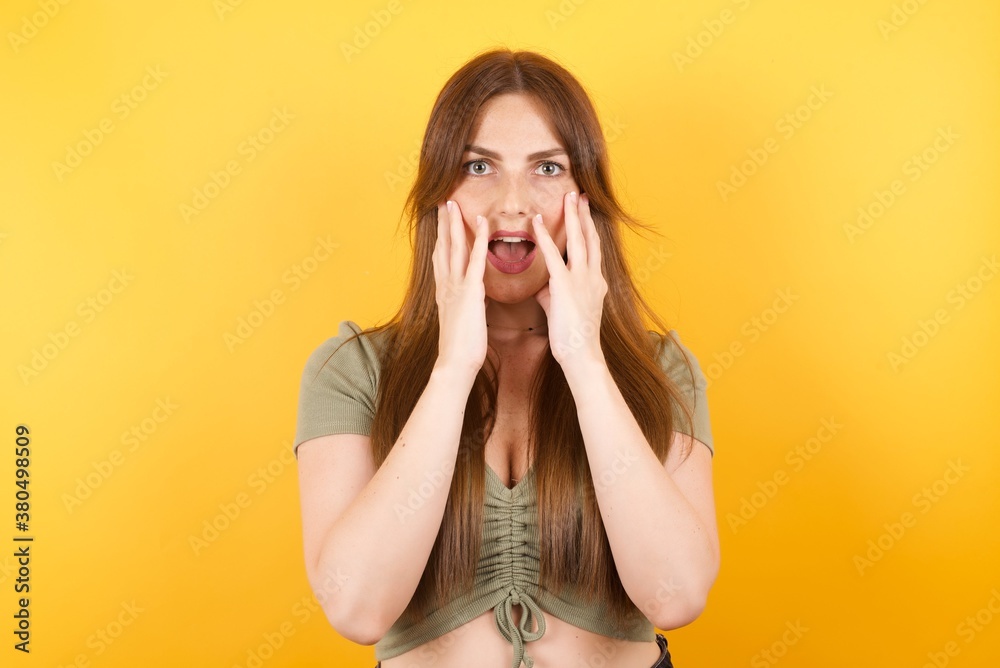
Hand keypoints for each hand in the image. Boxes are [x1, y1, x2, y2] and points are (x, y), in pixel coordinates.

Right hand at [432, 199, 489, 377]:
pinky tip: (481, 222)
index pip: (441, 258)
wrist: (455, 362)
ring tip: (453, 203)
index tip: (441, 221)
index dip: (440, 237)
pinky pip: (475, 259)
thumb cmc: (462, 346)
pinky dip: (477, 239)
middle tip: (442, 202)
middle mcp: (446, 285)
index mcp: (444, 291)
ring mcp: (456, 287)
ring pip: (453, 247)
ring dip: (454, 223)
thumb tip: (477, 295)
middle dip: (442, 224)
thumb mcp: (464, 319)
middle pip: (442, 246)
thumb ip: (469, 303)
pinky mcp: (470, 291)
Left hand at [532, 191, 607, 368]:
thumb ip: (554, 292)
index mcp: (595, 282)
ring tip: (569, 197)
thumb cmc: (572, 337)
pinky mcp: (565, 286)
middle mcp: (593, 277)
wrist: (581, 355)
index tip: (585, 210)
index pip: (593, 249)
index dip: (589, 228)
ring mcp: (581, 280)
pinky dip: (545, 237)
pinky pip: (553, 256)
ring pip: (578, 241)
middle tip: (580, 194)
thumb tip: (543, 285)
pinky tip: (538, 222)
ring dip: (572, 217)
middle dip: (584, 215)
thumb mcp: (565, 309)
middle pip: (590, 238)